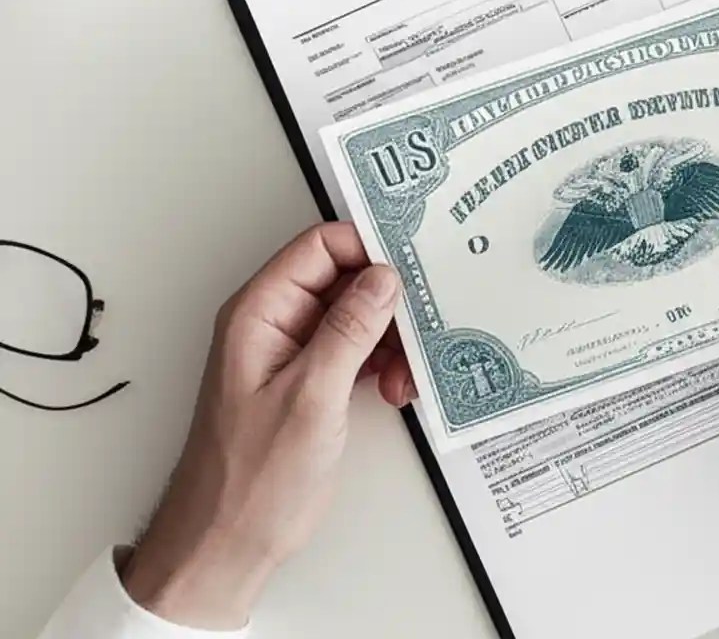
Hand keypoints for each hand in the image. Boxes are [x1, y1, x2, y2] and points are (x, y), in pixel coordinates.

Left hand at [121, 223, 415, 629]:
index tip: (414, 267)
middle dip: (388, 304)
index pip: (319, 247)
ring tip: (403, 377)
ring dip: (391, 342)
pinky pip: (356, 352)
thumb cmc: (252, 479)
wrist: (229, 541)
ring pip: (358, 318)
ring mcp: (294, 354)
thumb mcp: (312, 396)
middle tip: (421, 334)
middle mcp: (275, 324)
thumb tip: (382, 278)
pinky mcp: (312, 382)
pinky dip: (382, 366)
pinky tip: (395, 390)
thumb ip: (348, 330)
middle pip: (344, 280)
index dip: (369, 250)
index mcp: (260, 313)